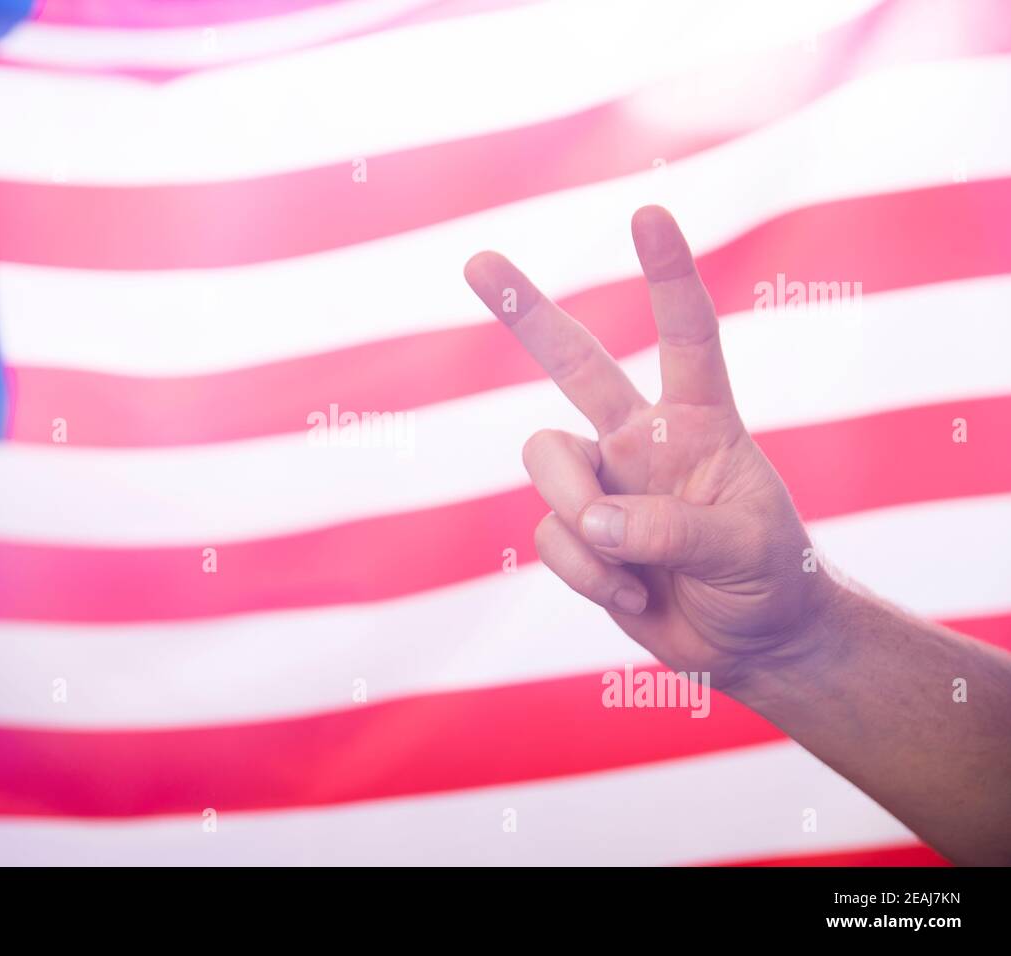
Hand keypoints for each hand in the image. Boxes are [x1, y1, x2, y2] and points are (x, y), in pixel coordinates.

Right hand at [465, 206, 832, 687]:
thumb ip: (672, 528)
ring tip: (633, 569)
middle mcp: (641, 439)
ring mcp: (603, 484)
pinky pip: (551, 538)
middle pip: (574, 363)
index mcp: (700, 422)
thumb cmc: (770, 577)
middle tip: (477, 259)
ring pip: (546, 463)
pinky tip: (635, 594)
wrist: (751, 640)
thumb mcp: (747, 548)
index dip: (667, 275)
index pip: (686, 336)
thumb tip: (593, 520)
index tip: (647, 213)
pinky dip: (589, 577)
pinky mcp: (576, 534)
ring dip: (579, 518)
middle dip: (525, 311)